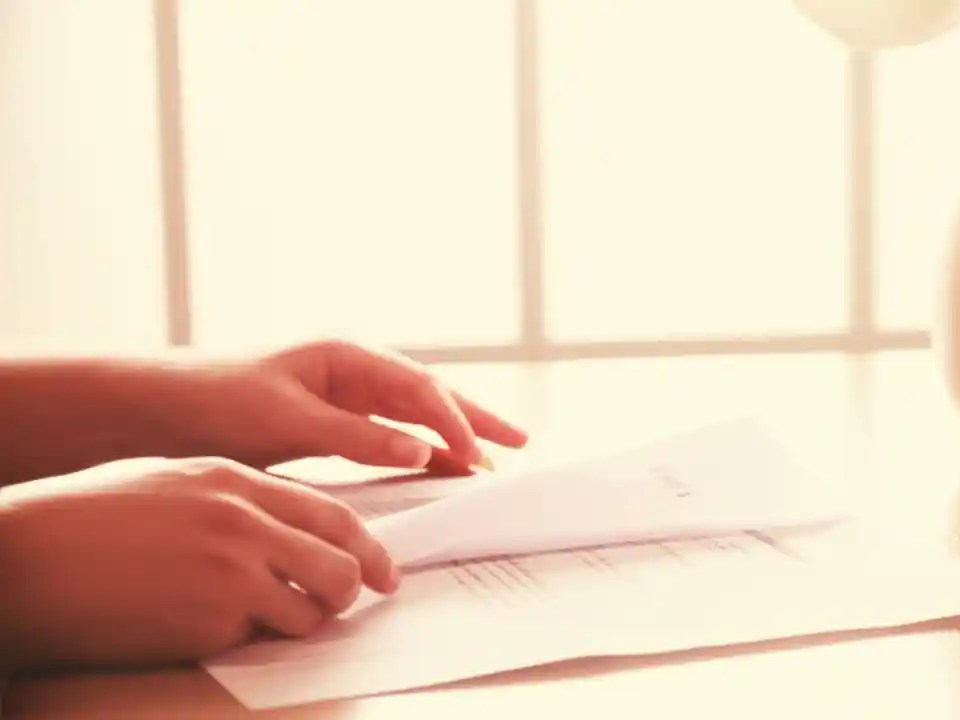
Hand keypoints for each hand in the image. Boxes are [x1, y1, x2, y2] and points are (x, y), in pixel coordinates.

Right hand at [0, 457, 398, 668]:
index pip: (335, 515)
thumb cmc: (91, 517)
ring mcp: (230, 579)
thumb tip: (290, 528)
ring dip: (301, 621)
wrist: (31, 558)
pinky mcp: (208, 627)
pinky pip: (254, 640)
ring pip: (309, 612)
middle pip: (340, 567)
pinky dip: (245, 639)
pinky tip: (204, 624)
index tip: (384, 571)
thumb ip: (241, 497)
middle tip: (339, 603)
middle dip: (349, 591)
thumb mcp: (177, 480)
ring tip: (266, 617)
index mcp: (239, 483)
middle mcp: (245, 527)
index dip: (369, 548)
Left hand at [176, 340, 527, 473]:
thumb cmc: (217, 403)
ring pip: (414, 413)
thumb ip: (357, 435)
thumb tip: (422, 452)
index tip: (478, 460)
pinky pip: (390, 432)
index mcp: (346, 357)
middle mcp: (352, 370)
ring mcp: (343, 393)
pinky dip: (421, 447)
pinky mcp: (330, 420)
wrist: (160, 408)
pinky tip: (438, 463)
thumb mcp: (287, 421)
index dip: (454, 424)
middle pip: (429, 393)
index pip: (419, 389)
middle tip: (521, 443)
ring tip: (493, 457)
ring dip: (454, 434)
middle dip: (475, 417)